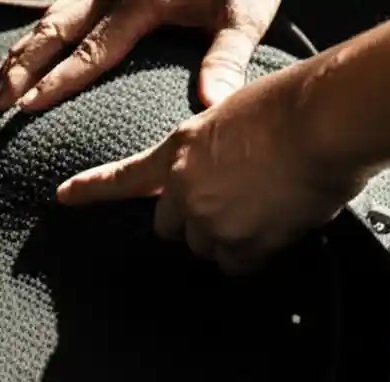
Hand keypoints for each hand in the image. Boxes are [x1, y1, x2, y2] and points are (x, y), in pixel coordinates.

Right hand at [0, 0, 282, 111]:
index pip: (91, 51)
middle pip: (56, 30)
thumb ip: (226, 58)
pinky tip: (24, 50)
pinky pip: (62, 6)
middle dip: (23, 66)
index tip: (26, 106)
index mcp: (143, 2)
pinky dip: (37, 31)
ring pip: (52, 15)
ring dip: (22, 49)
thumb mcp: (245, 13)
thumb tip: (209, 105)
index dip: (57, 81)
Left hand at [55, 70, 369, 273]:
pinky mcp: (243, 245)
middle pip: (171, 230)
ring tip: (264, 212)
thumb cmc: (292, 107)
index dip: (91, 190)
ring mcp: (212, 221)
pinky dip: (256, 255)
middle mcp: (186, 192)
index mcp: (178, 153)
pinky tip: (277, 229)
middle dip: (193, 225)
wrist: (324, 121)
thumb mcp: (234, 115)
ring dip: (229, 241)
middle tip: (230, 207)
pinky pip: (240, 266)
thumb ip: (217, 148)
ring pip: (208, 250)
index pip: (124, 179)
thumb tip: (227, 167)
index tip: (65, 195)